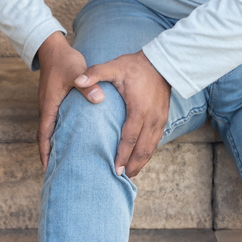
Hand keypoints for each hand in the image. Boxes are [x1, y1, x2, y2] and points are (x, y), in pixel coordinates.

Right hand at [35, 32, 104, 170]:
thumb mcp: (76, 72)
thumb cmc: (64, 61)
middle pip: (46, 136)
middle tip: (60, 170)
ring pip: (51, 129)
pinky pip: (56, 121)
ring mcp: (50, 104)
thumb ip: (88, 85)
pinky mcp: (55, 100)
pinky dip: (61, 132)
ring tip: (68, 158)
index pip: (44, 135)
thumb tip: (99, 98)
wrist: (53, 49)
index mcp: (49, 106)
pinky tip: (73, 136)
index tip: (48, 169)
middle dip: (51, 154)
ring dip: (56, 143)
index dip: (45, 153)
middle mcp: (47, 108)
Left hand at [75, 51, 170, 177]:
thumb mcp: (114, 67)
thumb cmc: (135, 66)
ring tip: (131, 175)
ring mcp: (160, 120)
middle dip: (133, 166)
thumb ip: (95, 74)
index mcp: (138, 109)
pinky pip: (156, 141)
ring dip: (141, 163)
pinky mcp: (164, 119)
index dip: (123, 155)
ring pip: (151, 148)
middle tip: (122, 179)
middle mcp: (152, 118)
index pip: (130, 138)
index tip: (115, 169)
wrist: (162, 62)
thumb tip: (77, 80)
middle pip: (143, 149)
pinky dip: (148, 153)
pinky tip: (140, 160)